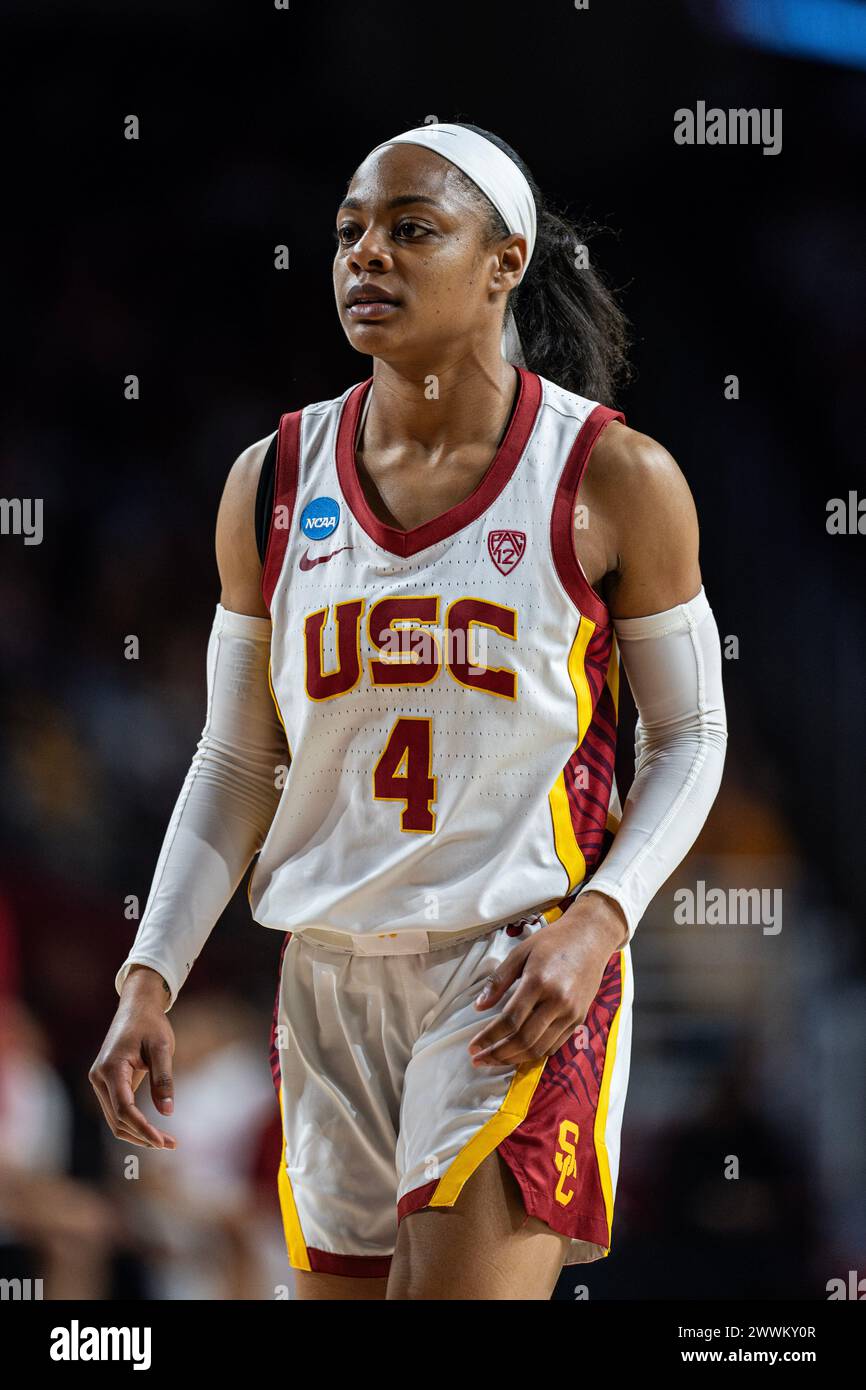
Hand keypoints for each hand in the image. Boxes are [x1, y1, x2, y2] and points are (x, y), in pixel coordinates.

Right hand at [88, 966, 176, 1148]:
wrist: (136, 1006)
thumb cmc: (151, 1024)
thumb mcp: (162, 1048)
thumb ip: (163, 1079)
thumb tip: (167, 1113)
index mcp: (111, 1069)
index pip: (124, 1109)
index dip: (142, 1128)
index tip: (162, 1142)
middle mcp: (99, 1078)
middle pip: (117, 1120)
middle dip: (142, 1136)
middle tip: (172, 1144)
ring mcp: (99, 1082)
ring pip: (115, 1120)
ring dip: (138, 1133)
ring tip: (166, 1141)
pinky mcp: (106, 1083)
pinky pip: (117, 1110)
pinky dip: (133, 1123)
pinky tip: (153, 1130)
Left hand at [468, 893, 626, 1067]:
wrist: (590, 938)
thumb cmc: (552, 942)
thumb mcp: (520, 952)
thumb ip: (498, 980)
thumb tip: (479, 1007)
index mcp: (539, 982)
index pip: (510, 1020)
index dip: (489, 1038)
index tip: (473, 1047)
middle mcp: (557, 1001)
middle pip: (524, 1039)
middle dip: (498, 1054)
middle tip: (479, 1060)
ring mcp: (571, 1013)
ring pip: (539, 1048)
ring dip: (514, 1059)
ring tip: (494, 1060)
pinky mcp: (579, 1019)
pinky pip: (554, 1046)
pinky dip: (534, 1054)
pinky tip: (518, 1054)